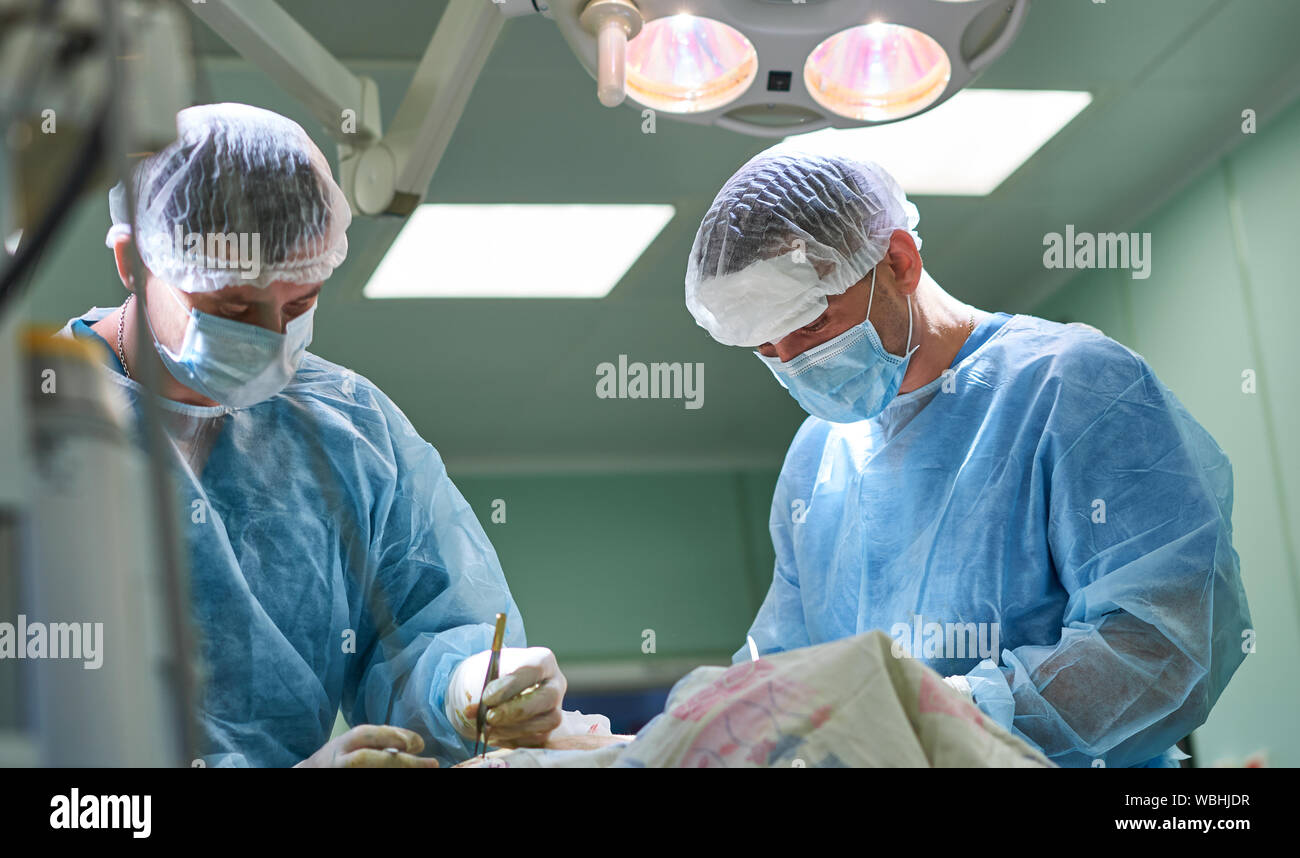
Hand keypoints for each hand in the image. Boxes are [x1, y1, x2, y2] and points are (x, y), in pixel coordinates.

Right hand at [294, 725, 438, 767]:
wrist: (312, 774)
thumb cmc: (341, 756)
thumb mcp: (356, 742)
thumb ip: (381, 740)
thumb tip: (416, 745)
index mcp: (343, 743)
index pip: (366, 734)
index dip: (393, 736)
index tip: (419, 744)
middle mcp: (341, 760)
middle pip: (368, 760)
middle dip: (403, 762)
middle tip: (432, 763)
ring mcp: (342, 775)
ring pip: (374, 772)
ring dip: (401, 772)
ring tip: (425, 769)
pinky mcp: (346, 783)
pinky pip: (374, 778)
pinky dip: (393, 778)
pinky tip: (408, 775)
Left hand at [448, 647, 566, 748]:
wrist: (492, 695)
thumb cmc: (490, 677)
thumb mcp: (483, 673)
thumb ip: (482, 686)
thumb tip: (479, 706)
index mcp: (543, 660)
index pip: (534, 669)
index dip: (512, 684)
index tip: (487, 698)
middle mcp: (555, 684)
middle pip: (549, 697)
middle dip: (517, 710)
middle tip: (490, 717)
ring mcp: (556, 708)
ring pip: (547, 722)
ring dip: (513, 728)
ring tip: (487, 728)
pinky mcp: (549, 730)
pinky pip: (538, 740)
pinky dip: (513, 739)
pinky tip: (494, 735)